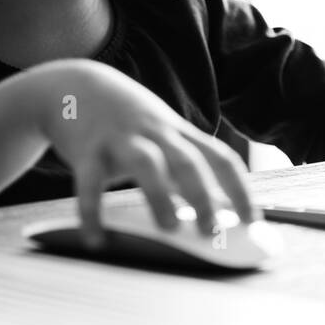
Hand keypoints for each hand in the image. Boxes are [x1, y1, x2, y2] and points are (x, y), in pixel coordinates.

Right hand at [32, 60, 256, 242]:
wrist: (71, 84)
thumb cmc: (124, 119)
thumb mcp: (159, 134)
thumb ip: (183, 168)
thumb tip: (218, 207)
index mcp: (176, 132)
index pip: (219, 157)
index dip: (240, 189)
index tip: (254, 222)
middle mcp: (153, 132)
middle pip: (187, 160)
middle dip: (204, 195)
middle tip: (213, 232)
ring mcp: (119, 138)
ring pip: (146, 163)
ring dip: (160, 195)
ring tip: (170, 227)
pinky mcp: (86, 149)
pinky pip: (88, 182)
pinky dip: (92, 212)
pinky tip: (97, 240)